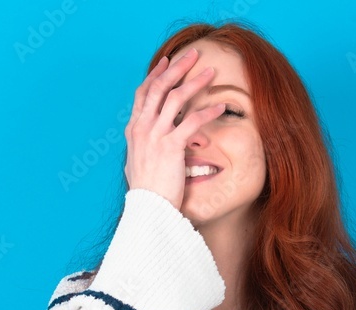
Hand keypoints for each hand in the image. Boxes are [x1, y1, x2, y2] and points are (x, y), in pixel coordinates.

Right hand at [123, 47, 226, 210]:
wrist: (148, 208)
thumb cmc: (147, 191)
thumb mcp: (137, 164)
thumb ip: (142, 148)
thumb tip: (144, 144)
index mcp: (134, 130)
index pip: (143, 93)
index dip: (155, 74)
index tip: (167, 61)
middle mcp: (142, 128)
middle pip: (159, 87)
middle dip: (177, 68)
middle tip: (193, 54)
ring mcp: (155, 136)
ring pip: (175, 98)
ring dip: (195, 82)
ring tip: (211, 73)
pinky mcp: (171, 147)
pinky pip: (192, 122)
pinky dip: (208, 112)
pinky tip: (221, 107)